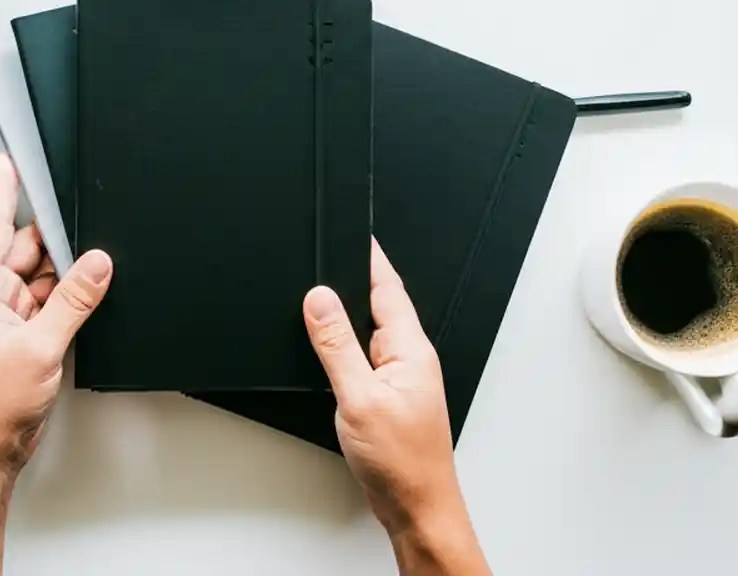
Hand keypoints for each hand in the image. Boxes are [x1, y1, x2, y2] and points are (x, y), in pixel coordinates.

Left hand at [0, 155, 112, 575]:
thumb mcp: (42, 345)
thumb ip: (74, 299)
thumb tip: (97, 264)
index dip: (3, 191)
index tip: (9, 160)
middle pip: (24, 251)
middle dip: (54, 242)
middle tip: (86, 231)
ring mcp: (1, 320)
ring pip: (39, 279)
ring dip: (63, 277)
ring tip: (90, 275)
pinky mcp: (18, 338)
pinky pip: (45, 304)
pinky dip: (64, 300)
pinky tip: (83, 300)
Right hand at [304, 240, 488, 574]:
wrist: (417, 506)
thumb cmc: (402, 460)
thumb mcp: (359, 395)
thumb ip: (337, 344)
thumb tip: (320, 299)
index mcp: (410, 349)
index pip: (388, 287)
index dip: (370, 257)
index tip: (356, 232)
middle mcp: (410, 358)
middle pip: (380, 304)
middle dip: (355, 280)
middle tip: (330, 258)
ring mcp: (402, 378)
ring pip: (372, 332)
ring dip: (350, 316)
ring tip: (324, 300)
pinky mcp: (390, 396)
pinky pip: (367, 357)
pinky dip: (348, 346)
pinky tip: (332, 351)